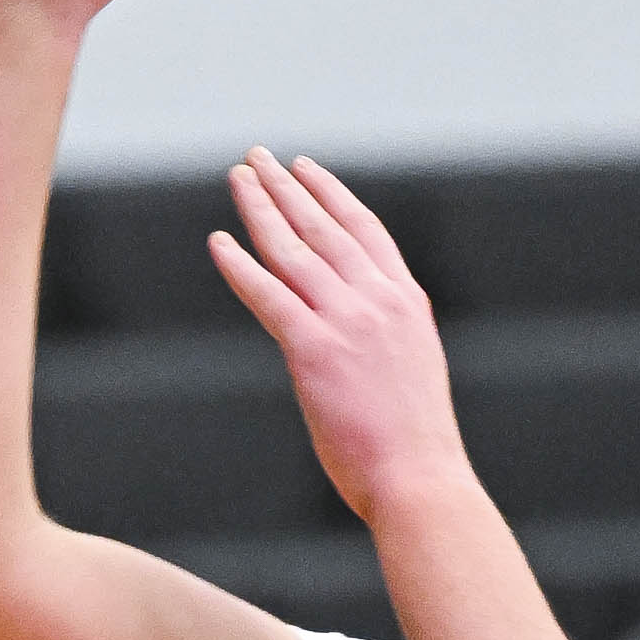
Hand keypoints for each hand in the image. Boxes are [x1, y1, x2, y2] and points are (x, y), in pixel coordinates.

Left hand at [213, 146, 472, 526]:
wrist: (420, 481)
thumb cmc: (416, 447)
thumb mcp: (411, 373)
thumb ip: (383, 340)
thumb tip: (356, 340)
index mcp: (406, 304)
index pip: (364, 230)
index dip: (330, 194)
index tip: (304, 168)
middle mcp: (378, 301)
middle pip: (323, 227)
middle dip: (285, 187)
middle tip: (256, 158)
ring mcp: (347, 322)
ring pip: (293, 250)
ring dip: (260, 208)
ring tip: (237, 179)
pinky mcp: (314, 350)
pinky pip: (269, 295)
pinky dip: (240, 266)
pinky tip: (218, 243)